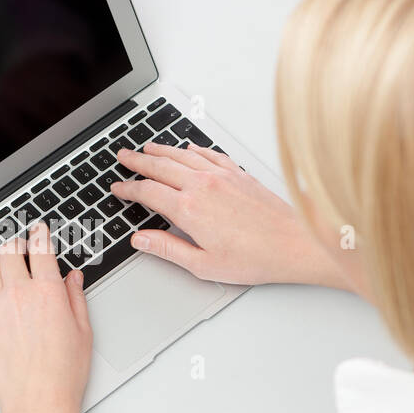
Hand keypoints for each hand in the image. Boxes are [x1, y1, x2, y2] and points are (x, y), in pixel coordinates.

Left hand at [0, 224, 92, 412]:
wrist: (38, 401)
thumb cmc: (63, 373)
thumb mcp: (83, 331)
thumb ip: (76, 297)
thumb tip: (73, 277)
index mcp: (49, 292)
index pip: (42, 250)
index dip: (41, 234)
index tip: (39, 228)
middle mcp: (20, 295)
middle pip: (11, 252)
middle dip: (16, 241)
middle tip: (20, 240)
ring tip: (2, 259)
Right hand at [111, 142, 351, 288]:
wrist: (295, 242)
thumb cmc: (256, 257)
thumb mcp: (203, 264)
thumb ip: (168, 249)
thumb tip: (141, 240)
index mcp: (189, 209)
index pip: (147, 192)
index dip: (128, 189)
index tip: (118, 188)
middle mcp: (203, 186)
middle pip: (160, 166)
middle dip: (137, 160)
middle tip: (123, 156)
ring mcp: (222, 176)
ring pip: (183, 155)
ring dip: (161, 150)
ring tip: (147, 148)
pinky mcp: (239, 174)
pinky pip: (210, 154)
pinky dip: (194, 149)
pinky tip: (188, 148)